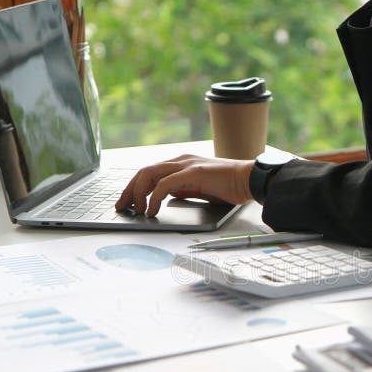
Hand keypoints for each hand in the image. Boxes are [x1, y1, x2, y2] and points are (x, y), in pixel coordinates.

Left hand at [115, 154, 253, 216]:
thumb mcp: (200, 188)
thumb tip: (167, 198)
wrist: (249, 179)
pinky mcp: (192, 173)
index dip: (134, 187)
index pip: (150, 172)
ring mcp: (185, 165)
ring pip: (149, 175)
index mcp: (181, 163)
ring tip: (136, 211)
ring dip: (137, 194)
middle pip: (144, 172)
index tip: (127, 203)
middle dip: (129, 190)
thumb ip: (183, 189)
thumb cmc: (230, 186)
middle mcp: (180, 161)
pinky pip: (164, 185)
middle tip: (121, 207)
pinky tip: (152, 210)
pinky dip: (153, 198)